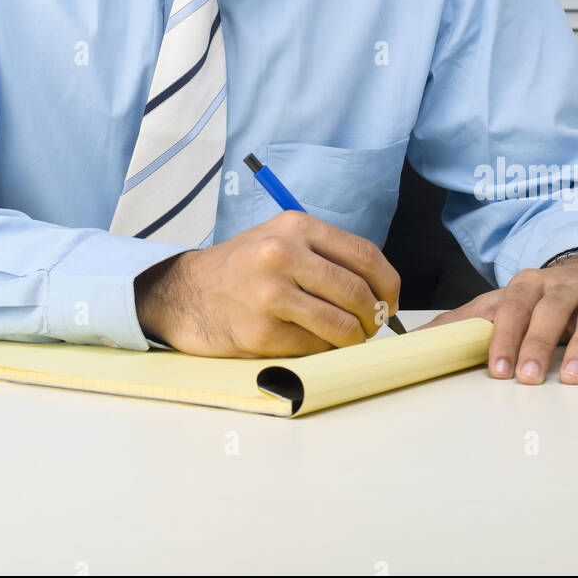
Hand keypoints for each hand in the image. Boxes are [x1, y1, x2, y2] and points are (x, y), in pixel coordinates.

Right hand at [134, 210, 399, 356]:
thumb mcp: (280, 239)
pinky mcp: (260, 331)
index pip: (364, 255)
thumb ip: (325, 255)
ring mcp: (270, 294)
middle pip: (356, 292)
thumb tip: (379, 291)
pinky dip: (324, 351)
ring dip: (353, 339)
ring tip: (348, 340)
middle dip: (373, 317)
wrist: (187, 293)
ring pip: (340, 325)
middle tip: (371, 327)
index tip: (390, 302)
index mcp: (295, 226)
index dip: (388, 284)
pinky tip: (315, 343)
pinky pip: (314, 347)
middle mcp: (283, 254)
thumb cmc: (243, 268)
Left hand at [413, 257, 577, 382]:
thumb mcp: (502, 303)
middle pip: (551, 309)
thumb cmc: (542, 299)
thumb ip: (463, 322)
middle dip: (539, 342)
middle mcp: (565, 288)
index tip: (497, 368)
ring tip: (571, 378)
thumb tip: (415, 341)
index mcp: (530, 283)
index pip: (513, 306)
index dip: (505, 335)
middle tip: (528, 377)